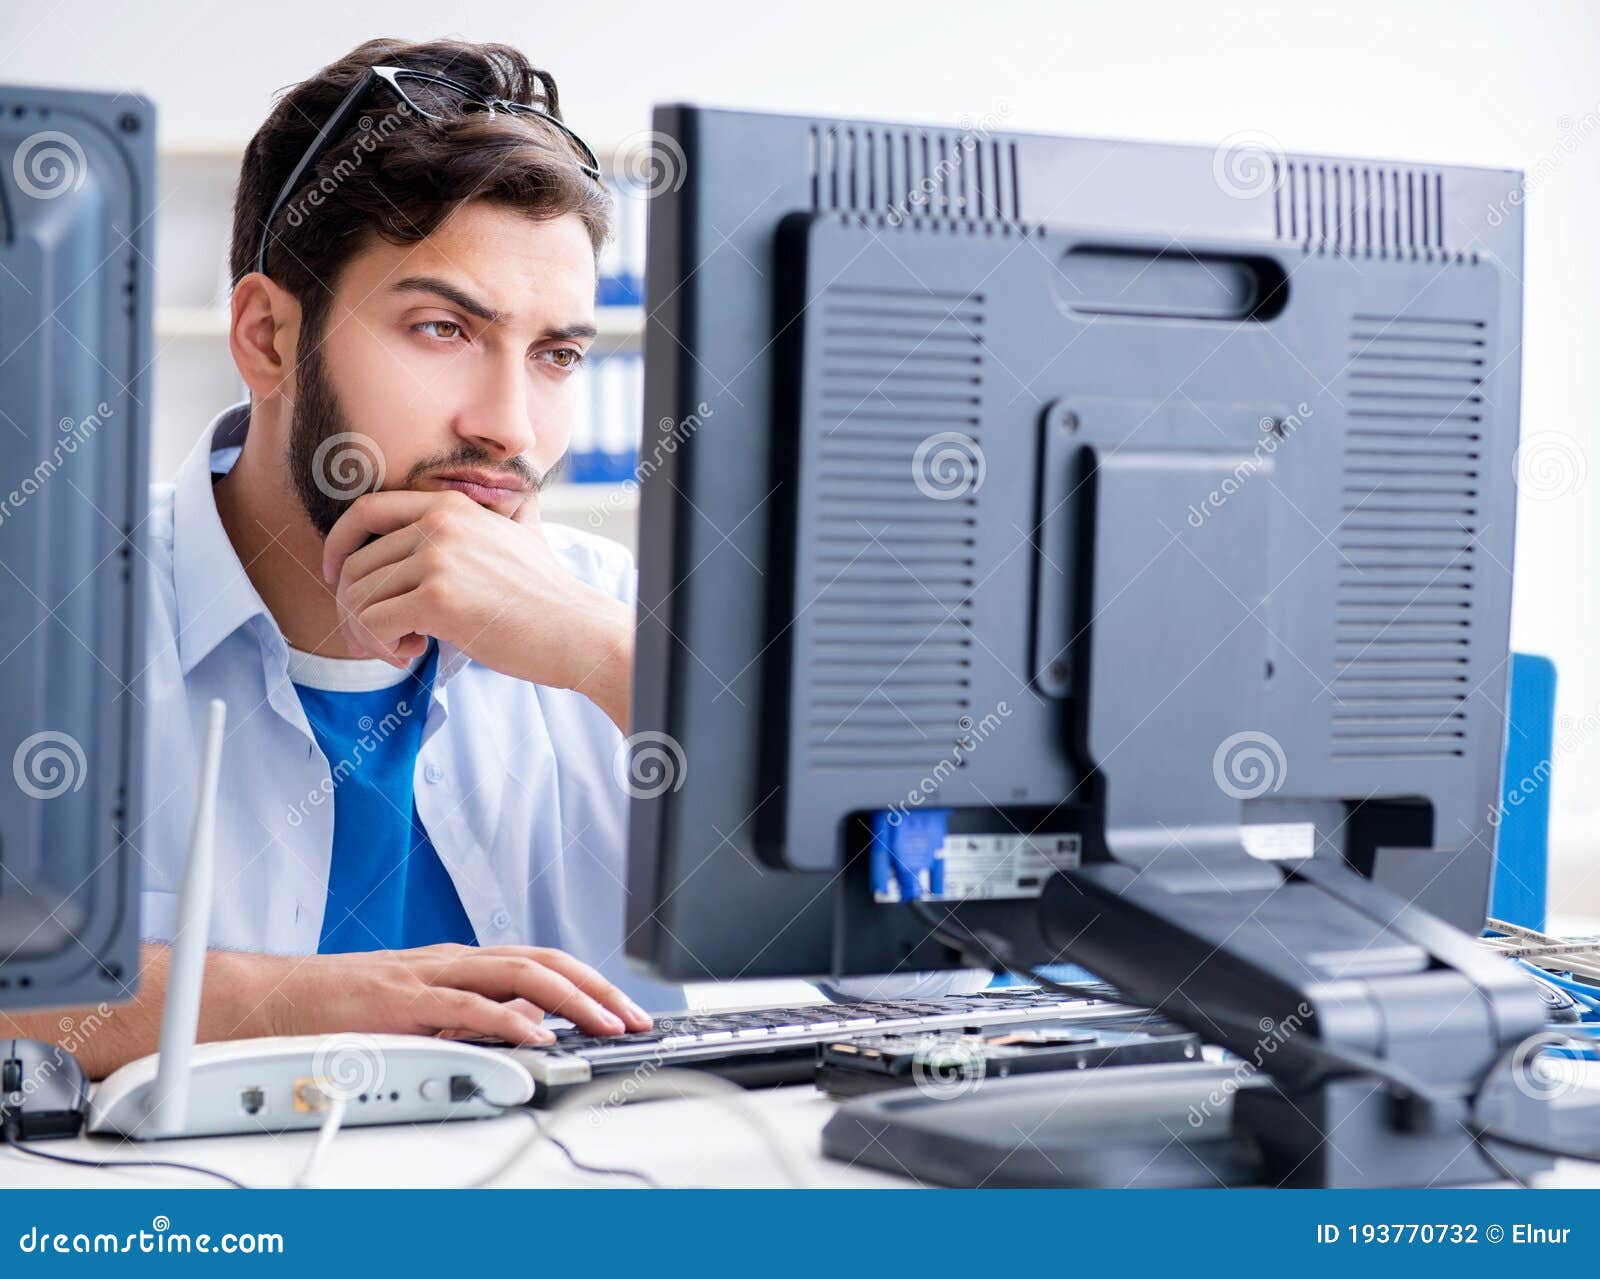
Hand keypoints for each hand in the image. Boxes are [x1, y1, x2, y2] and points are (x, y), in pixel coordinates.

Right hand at [258, 943, 653, 1045]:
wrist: (268, 1001)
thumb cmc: (336, 1011)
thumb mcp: (416, 1015)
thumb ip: (463, 1022)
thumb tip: (520, 1040)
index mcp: (458, 965)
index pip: (540, 962)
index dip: (588, 983)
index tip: (624, 1011)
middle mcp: (451, 963)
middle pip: (542, 961)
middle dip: (597, 989)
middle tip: (635, 1020)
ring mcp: (427, 978)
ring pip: (516, 973)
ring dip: (571, 1000)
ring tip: (605, 1026)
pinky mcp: (399, 1003)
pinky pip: (463, 1008)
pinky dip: (505, 1020)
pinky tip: (536, 1036)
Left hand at [321, 489, 633, 729]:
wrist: (575, 630)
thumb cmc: (546, 594)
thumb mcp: (519, 532)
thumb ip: (497, 513)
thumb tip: (512, 494)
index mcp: (450, 505)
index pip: (365, 510)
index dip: (338, 545)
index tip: (337, 578)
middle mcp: (439, 524)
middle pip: (356, 564)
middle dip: (351, 607)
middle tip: (370, 638)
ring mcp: (437, 559)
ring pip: (359, 597)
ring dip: (366, 634)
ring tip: (398, 649)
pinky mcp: (437, 600)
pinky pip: (374, 624)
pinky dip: (381, 647)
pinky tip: (412, 653)